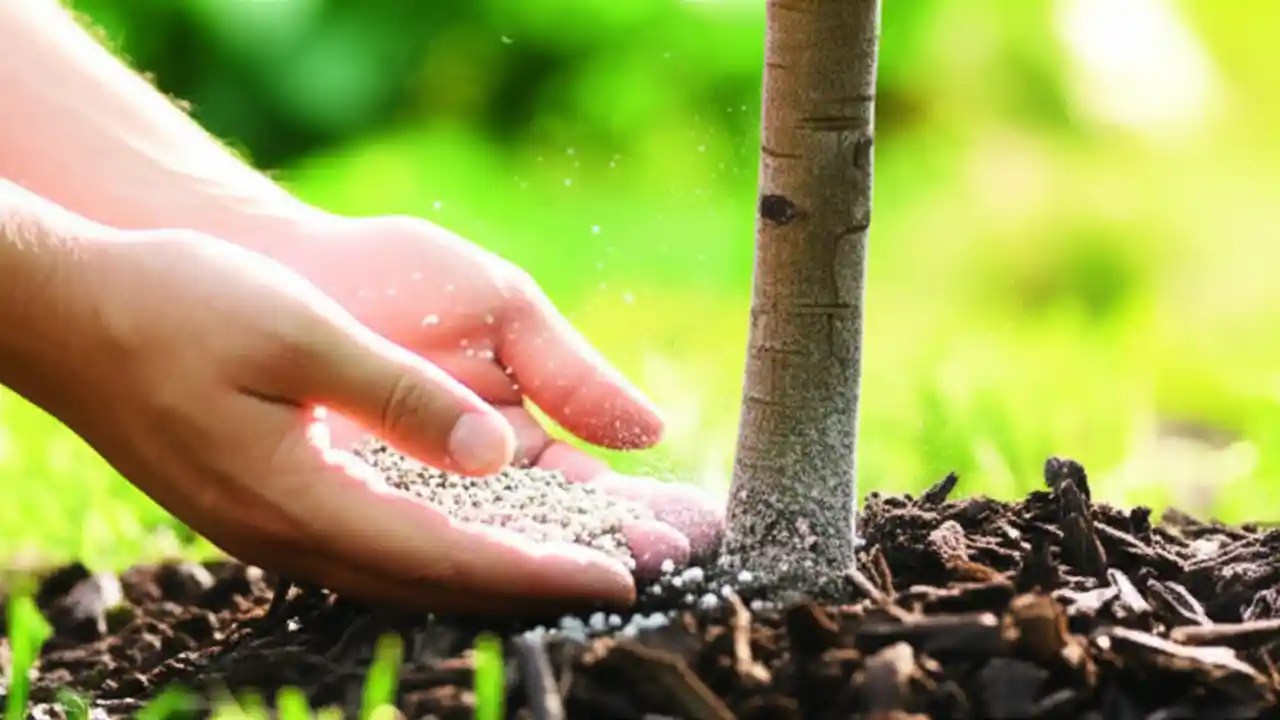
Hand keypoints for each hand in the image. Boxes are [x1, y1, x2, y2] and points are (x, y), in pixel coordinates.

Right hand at [11, 214, 646, 614]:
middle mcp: (290, 538)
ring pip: (410, 574)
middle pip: (439, 583)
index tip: (623, 572)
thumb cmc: (176, 305)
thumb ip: (399, 397)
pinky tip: (481, 531)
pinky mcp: (266, 510)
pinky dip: (446, 548)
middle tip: (627, 578)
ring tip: (574, 561)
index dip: (543, 570)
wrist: (68, 315)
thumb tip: (496, 452)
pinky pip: (377, 549)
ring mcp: (273, 532)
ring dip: (497, 573)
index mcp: (302, 502)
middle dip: (537, 585)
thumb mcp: (298, 331)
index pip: (452, 557)